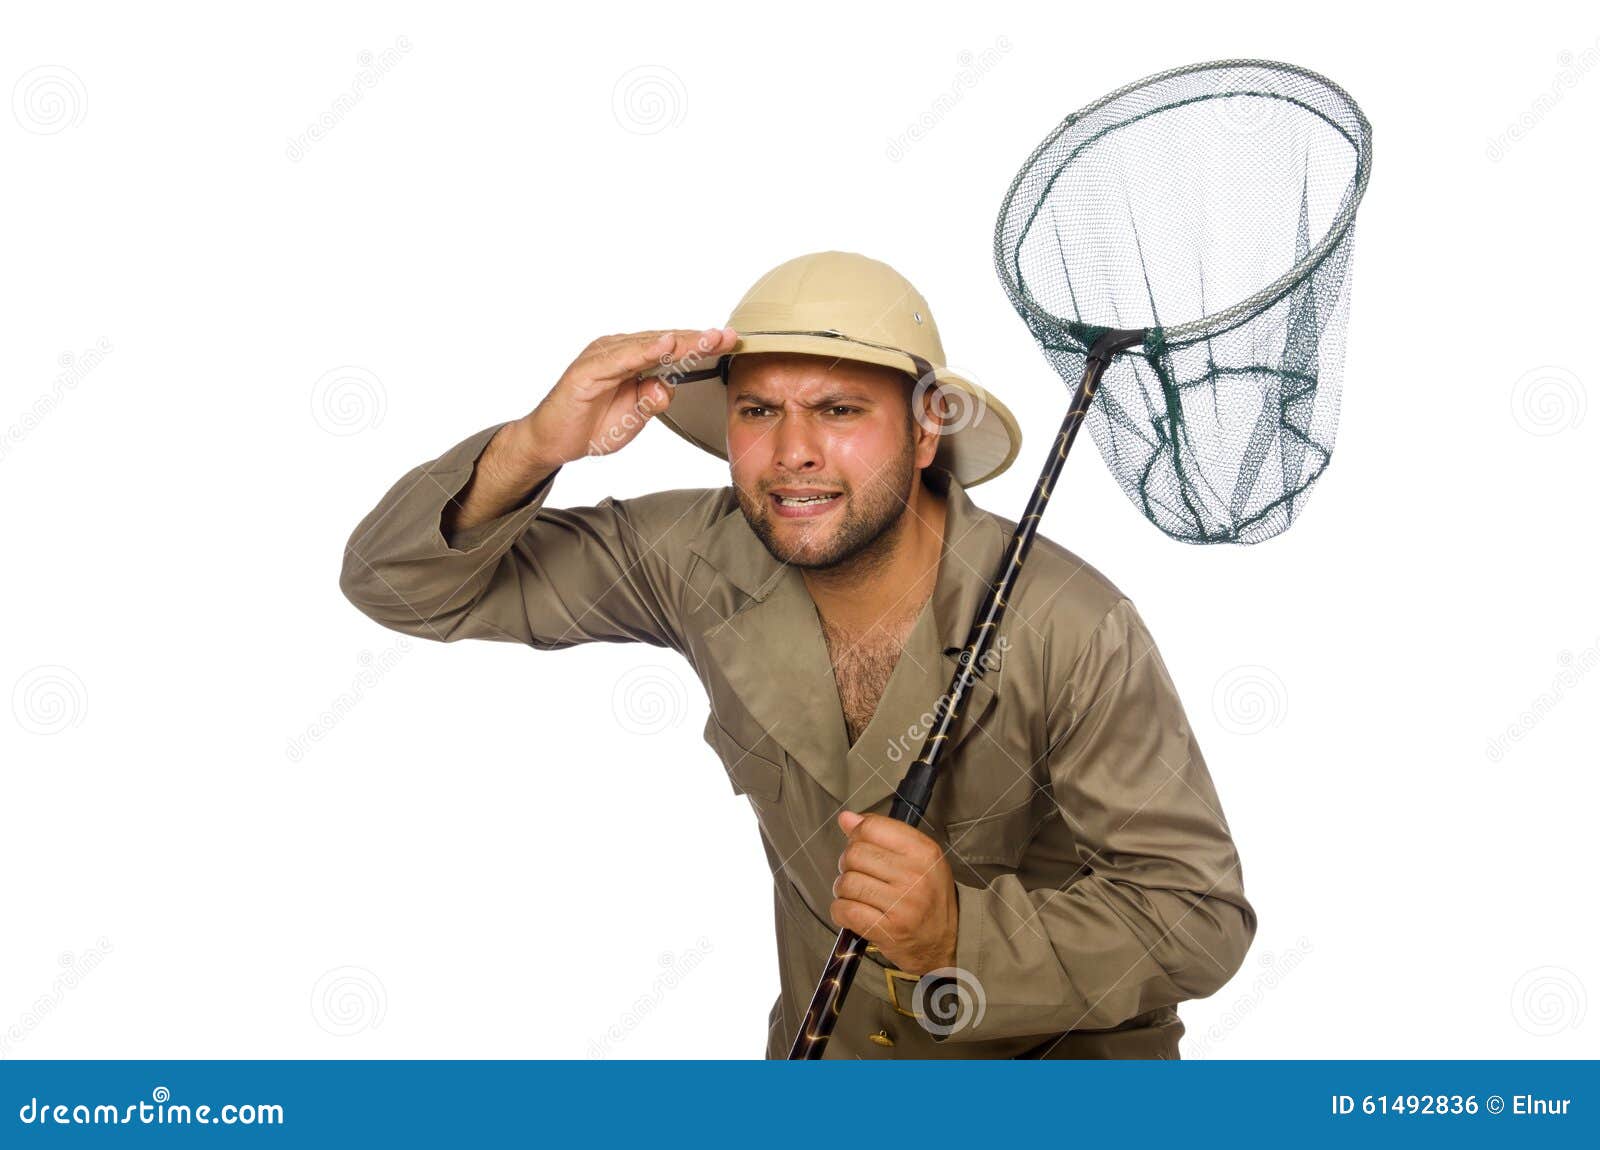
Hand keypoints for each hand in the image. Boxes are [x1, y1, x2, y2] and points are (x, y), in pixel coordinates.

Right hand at [517, 327, 736, 465]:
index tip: (730, 342)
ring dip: (677, 341)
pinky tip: (663, 346)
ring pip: (645, 345)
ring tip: (704, 338)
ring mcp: (601, 358)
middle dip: (697, 339)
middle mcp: (617, 352)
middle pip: (664, 342)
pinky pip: (618, 359)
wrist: (552, 441)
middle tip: (728, 336)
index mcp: (632, 360)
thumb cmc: (591, 424)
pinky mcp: (585, 371)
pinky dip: (642, 352)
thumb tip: (667, 388)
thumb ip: (651, 401)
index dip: (701, 345)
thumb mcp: (633, 419)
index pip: (672, 350)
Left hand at [830, 810, 957, 975]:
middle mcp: (915, 875)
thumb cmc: (928, 896)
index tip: (862, 847)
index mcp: (924, 851)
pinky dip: (841, 911)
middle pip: (854, 854)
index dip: (857, 835)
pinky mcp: (888, 929)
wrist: (943, 943)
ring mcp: (902, 904)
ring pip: (846, 882)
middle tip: (861, 875)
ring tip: (858, 895)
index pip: (871, 827)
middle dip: (848, 864)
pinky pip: (845, 910)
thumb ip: (883, 833)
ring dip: (844, 889)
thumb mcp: (918, 858)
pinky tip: (853, 912)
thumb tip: (846, 818)